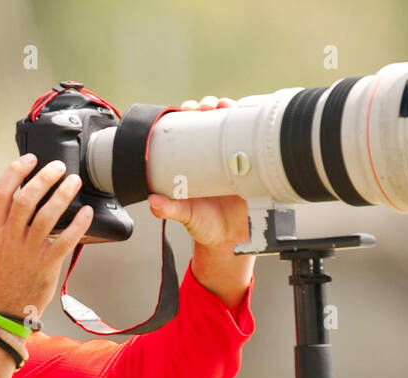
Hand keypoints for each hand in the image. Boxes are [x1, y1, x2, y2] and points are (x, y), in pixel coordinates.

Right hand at [0, 154, 94, 321]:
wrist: (3, 310)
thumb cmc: (0, 277)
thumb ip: (3, 223)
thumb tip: (21, 197)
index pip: (0, 192)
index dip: (15, 171)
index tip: (30, 159)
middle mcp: (9, 238)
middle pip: (25, 198)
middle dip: (44, 177)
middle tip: (59, 166)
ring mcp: (27, 252)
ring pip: (47, 215)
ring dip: (63, 194)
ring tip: (74, 181)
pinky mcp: (46, 265)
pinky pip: (65, 239)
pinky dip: (78, 224)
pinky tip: (86, 212)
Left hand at [147, 96, 248, 249]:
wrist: (229, 241)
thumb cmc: (205, 225)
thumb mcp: (185, 216)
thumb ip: (169, 210)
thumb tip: (153, 201)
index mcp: (195, 161)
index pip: (190, 128)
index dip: (189, 113)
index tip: (187, 109)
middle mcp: (214, 156)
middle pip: (212, 120)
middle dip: (209, 105)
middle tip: (206, 107)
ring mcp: (234, 158)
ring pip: (234, 127)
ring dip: (230, 110)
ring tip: (225, 107)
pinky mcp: (253, 167)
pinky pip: (254, 143)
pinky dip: (252, 128)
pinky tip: (251, 120)